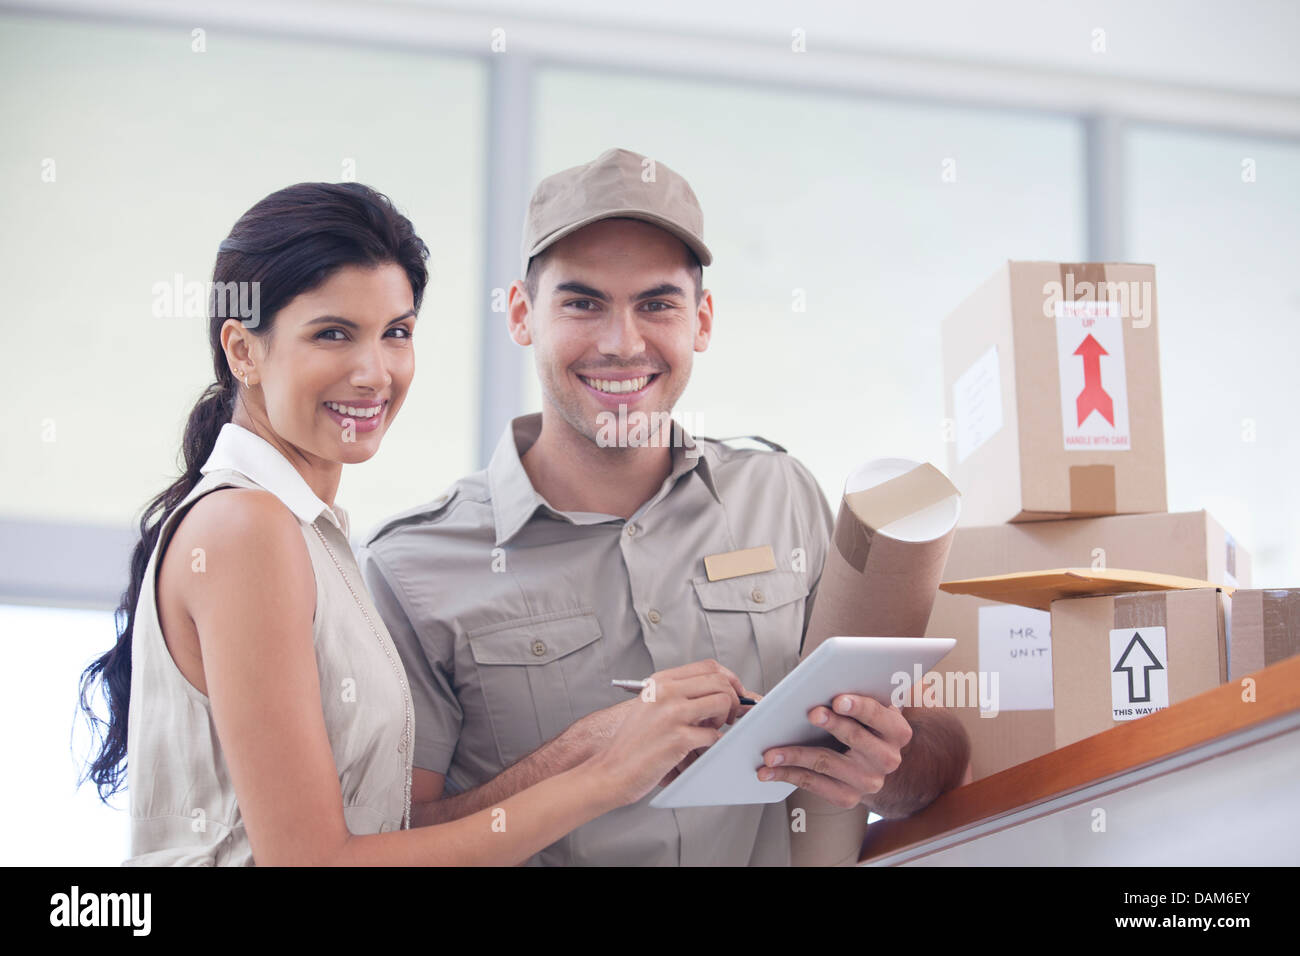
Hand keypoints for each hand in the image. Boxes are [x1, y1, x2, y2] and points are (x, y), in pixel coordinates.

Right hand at [564, 660, 755, 762]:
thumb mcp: (651, 706)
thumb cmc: (633, 743)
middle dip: (733, 699)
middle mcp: (666, 692)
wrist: (610, 770)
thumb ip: (680, 694)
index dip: (729, 678)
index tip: (735, 691)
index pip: (708, 667)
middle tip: (728, 716)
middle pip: (720, 681)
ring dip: (724, 719)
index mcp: (660, 681)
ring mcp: (672, 714)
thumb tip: (723, 691)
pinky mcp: (679, 738)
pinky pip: (714, 735)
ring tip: (710, 730)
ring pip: (722, 702)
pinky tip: (696, 748)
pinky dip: (711, 743)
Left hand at [757, 695, 911, 808]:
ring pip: (826, 763)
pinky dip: (787, 775)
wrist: (871, 762)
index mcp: (896, 731)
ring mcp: (869, 782)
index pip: (878, 715)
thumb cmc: (863, 722)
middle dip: (831, 724)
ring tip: (770, 753)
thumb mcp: (870, 705)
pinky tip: (768, 771)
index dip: (858, 707)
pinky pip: (813, 784)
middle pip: (854, 738)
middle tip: (809, 713)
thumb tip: (828, 674)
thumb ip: (859, 690)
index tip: (837, 700)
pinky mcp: (848, 798)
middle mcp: (887, 759)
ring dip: (794, 756)